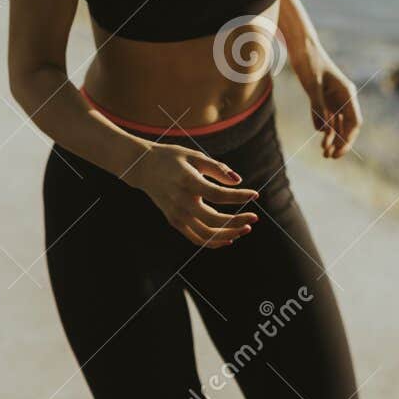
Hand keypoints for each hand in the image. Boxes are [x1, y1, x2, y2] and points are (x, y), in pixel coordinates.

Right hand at [126, 142, 259, 247]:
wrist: (143, 168)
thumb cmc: (172, 158)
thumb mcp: (195, 156)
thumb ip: (217, 168)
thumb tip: (238, 181)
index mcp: (188, 182)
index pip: (218, 194)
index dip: (239, 197)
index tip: (255, 195)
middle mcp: (181, 202)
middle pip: (214, 219)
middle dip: (237, 221)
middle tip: (254, 218)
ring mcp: (176, 214)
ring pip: (206, 234)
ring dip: (228, 234)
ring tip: (245, 228)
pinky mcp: (174, 221)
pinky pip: (195, 238)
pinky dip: (213, 242)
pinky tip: (229, 238)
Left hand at [306, 60, 360, 158]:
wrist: (301, 46)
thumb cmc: (309, 62)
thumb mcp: (312, 85)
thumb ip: (318, 107)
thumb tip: (324, 131)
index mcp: (347, 93)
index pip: (354, 122)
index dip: (348, 139)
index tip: (338, 152)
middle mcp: (343, 97)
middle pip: (347, 125)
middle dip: (340, 142)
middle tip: (330, 157)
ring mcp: (333, 97)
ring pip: (337, 123)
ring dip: (332, 137)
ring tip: (324, 153)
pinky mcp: (322, 96)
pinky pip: (326, 116)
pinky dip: (323, 126)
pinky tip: (320, 134)